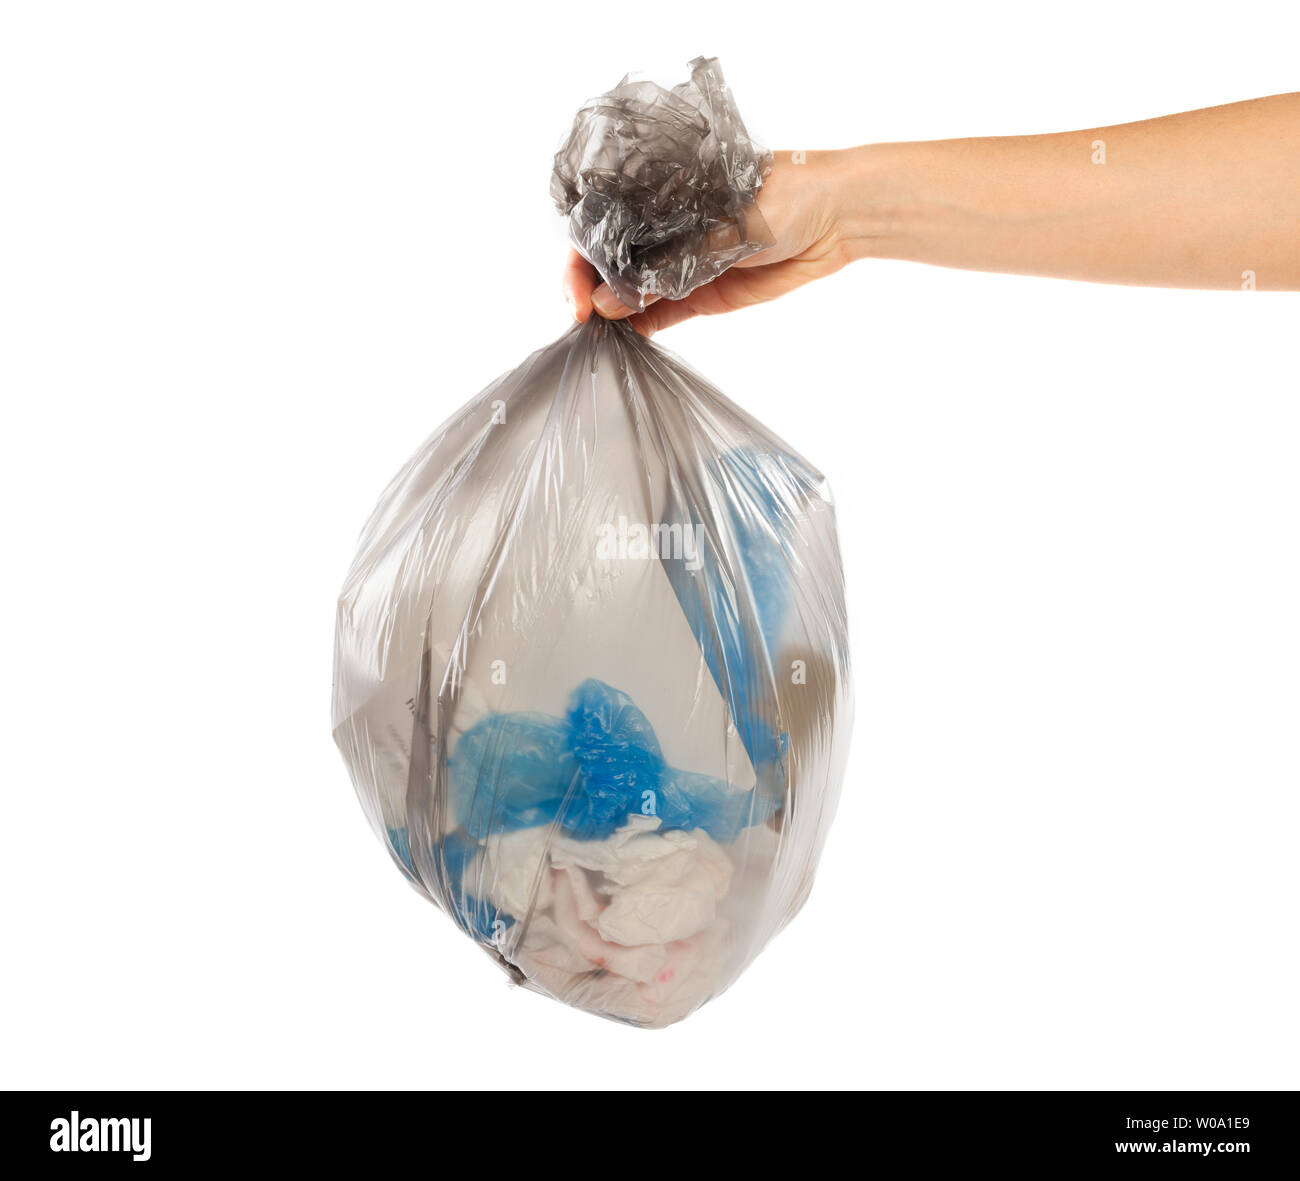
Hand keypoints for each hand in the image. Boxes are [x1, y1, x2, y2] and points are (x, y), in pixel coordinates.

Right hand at [562, 151, 856, 334]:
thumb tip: (613, 298)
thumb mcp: (723, 225)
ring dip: (613, 312)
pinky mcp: (703, 292)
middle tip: (584, 318)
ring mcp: (682, 262)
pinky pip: (662, 311)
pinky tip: (624, 338)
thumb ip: (670, 264)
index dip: (581, 256)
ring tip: (599, 334)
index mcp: (662, 194)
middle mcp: (665, 228)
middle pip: (609, 261)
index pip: (603, 223)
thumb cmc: (786, 194)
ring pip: (632, 290)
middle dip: (589, 290)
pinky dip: (641, 326)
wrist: (838, 216)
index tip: (578, 290)